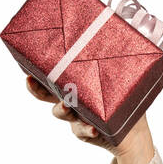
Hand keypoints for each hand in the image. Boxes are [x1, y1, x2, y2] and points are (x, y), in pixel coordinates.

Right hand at [24, 75, 154, 163]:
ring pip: (61, 112)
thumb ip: (114, 62)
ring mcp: (76, 117)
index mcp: (75, 84)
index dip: (36, 71)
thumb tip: (118, 29)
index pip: (51, 76)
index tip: (27, 64)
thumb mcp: (121, 79)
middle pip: (46, 94)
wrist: (134, 134)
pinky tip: (93, 128)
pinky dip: (86, 130)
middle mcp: (71, 100)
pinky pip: (81, 130)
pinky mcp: (86, 132)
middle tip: (31, 80)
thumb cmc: (126, 102)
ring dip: (62, 108)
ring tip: (67, 105)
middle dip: (36, 88)